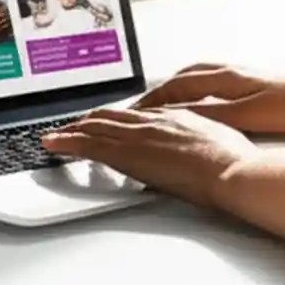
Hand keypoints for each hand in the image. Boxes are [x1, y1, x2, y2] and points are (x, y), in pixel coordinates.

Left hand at [41, 107, 258, 207]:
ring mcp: (137, 136)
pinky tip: (53, 143)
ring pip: (96, 127)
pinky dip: (67, 142)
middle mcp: (153, 121)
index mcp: (176, 117)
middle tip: (76, 125)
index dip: (121, 119)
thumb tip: (198, 148)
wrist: (228, 169)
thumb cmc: (231, 159)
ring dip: (74, 130)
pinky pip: (88, 145)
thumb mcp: (218, 141)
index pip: (139, 115)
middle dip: (92, 121)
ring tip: (58, 133)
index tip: (112, 122)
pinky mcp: (126, 154)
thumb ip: (201, 141)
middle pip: (112, 117)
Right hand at [133, 64, 284, 133]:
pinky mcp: (260, 85)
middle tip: (142, 106)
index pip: (177, 87)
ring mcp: (247, 76)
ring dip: (180, 88)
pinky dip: (201, 92)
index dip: (152, 100)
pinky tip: (207, 103)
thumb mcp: (244, 114)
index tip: (133, 112)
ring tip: (167, 101)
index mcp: (226, 78)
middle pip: (186, 77)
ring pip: (202, 77)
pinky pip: (218, 84)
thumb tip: (173, 115)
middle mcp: (233, 72)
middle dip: (161, 91)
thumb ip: (207, 114)